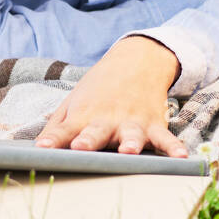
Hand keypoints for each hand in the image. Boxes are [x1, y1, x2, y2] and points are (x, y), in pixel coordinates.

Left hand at [36, 35, 186, 155]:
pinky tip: (181, 157)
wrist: (137, 61)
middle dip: (88, 141)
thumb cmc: (100, 88)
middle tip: (80, 147)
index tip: (43, 149)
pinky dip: (174, 147)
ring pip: (131, 135)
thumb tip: (38, 149)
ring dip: (130, 143)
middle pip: (95, 132)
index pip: (63, 130)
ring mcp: (132, 122)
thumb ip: (57, 127)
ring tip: (129, 151)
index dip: (54, 140)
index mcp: (83, 115)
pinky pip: (165, 138)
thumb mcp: (74, 102)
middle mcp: (107, 120)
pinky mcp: (154, 124)